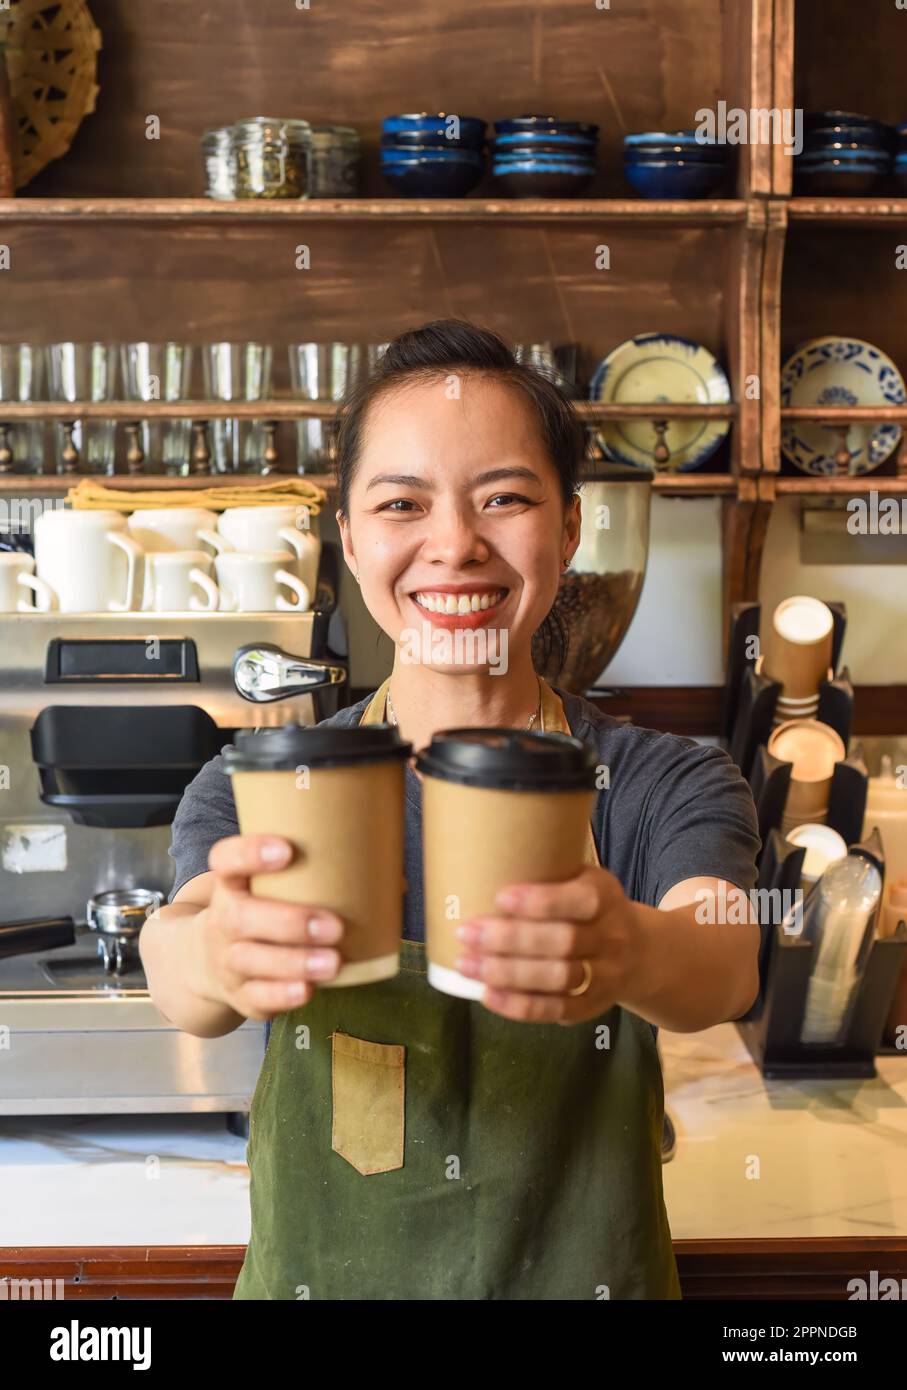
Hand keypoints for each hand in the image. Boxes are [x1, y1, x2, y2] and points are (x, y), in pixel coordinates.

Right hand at [200, 834, 344, 1020]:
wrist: (212, 960)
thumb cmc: (263, 911)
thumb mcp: (274, 889)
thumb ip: (321, 878)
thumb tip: (395, 882)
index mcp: (231, 884)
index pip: (226, 860)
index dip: (250, 853)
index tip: (287, 850)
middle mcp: (222, 920)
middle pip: (240, 918)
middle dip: (289, 922)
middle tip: (335, 926)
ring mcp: (227, 960)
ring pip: (250, 961)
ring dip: (294, 962)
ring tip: (334, 962)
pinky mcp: (240, 994)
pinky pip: (254, 997)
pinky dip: (281, 995)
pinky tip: (307, 991)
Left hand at [453, 865, 643, 1024]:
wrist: (639, 953)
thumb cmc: (589, 909)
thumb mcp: (582, 881)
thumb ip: (548, 877)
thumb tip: (479, 865)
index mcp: (607, 897)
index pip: (582, 899)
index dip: (542, 901)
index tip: (500, 897)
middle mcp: (612, 937)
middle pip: (564, 941)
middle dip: (510, 939)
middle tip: (467, 933)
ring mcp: (605, 975)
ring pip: (558, 978)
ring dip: (507, 973)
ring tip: (467, 964)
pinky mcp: (592, 1005)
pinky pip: (556, 1009)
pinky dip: (519, 1005)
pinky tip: (488, 994)